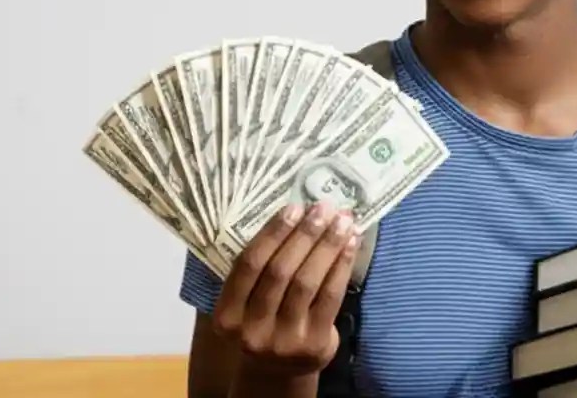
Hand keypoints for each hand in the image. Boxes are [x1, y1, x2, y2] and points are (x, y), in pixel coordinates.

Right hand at [211, 201, 359, 379]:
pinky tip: (349, 245)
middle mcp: (251, 329)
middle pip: (280, 271)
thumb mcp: (245, 303)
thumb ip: (259, 268)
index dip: (272, 233)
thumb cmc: (261, 321)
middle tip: (323, 208)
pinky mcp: (313, 344)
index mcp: (226, 315)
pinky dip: (341, 266)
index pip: (248, 265)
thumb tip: (296, 214)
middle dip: (304, 235)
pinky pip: (329, 297)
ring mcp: (283, 339)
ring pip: (307, 282)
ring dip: (326, 246)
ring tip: (342, 221)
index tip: (294, 206)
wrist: (278, 370)